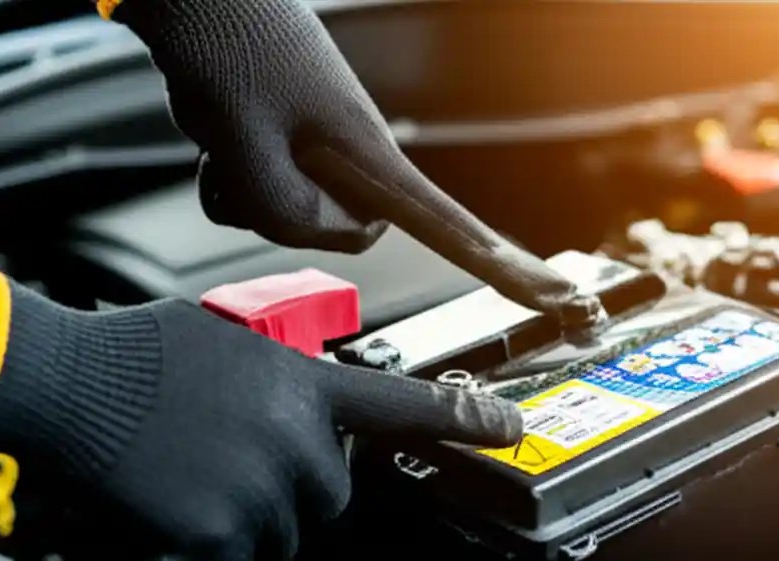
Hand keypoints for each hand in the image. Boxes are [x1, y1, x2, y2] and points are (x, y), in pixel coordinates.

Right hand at [0, 280, 521, 560]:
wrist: (71, 379)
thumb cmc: (141, 353)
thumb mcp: (233, 343)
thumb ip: (286, 377)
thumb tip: (305, 405)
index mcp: (304, 386)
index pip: (402, 407)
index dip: (464, 420)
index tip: (509, 430)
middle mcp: (295, 438)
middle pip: (331, 498)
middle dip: (294, 493)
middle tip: (235, 464)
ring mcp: (261, 488)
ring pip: (285, 536)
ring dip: (252, 525)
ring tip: (198, 480)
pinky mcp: (219, 533)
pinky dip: (212, 560)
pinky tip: (178, 516)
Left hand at [111, 0, 600, 324]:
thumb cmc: (230, 44)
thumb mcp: (248, 140)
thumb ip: (283, 209)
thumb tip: (320, 235)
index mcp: (372, 152)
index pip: (455, 226)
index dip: (507, 267)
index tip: (559, 299)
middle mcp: (356, 154)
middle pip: (337, 231)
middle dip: (282, 213)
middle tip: (250, 159)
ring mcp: (320, 147)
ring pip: (289, 214)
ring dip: (246, 189)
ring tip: (230, 135)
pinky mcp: (288, 141)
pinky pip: (261, 192)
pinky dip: (231, 174)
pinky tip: (219, 136)